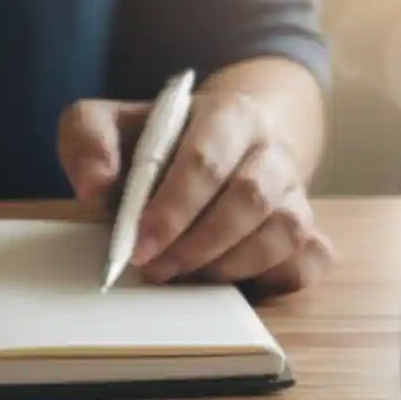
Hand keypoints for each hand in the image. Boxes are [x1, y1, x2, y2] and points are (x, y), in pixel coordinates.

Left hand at [58, 92, 332, 296]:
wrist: (205, 149)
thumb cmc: (152, 143)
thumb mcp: (106, 125)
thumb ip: (88, 140)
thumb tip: (94, 185)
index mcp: (228, 114)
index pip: (206, 160)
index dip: (172, 209)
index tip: (137, 246)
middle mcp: (271, 150)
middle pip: (251, 198)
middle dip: (197, 243)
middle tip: (154, 270)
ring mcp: (296, 191)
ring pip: (284, 232)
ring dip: (231, 265)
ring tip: (184, 277)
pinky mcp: (306, 231)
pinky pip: (311, 260)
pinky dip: (278, 278)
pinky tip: (234, 285)